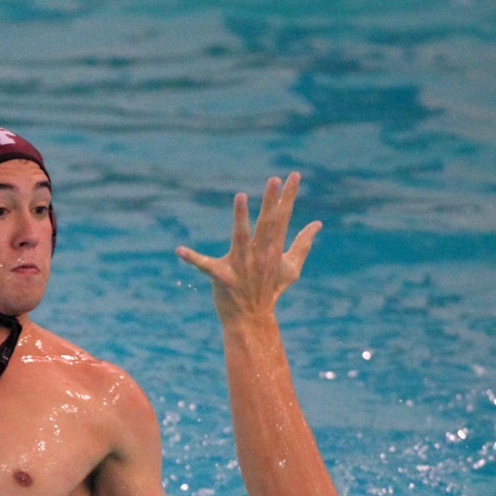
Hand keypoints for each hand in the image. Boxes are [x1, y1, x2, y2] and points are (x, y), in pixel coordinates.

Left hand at [176, 172, 320, 324]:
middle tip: (274, 179)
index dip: (288, 197)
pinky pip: (205, 266)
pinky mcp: (222, 277)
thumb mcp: (291, 268)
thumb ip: (303, 244)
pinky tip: (178, 251)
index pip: (283, 218)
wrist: (252, 319)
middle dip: (270, 202)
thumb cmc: (271, 290)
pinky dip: (192, 259)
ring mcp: (240, 266)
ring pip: (240, 238)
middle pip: (266, 224)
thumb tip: (317, 224)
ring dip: (240, 218)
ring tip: (240, 197)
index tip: (294, 175)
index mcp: (273, 250)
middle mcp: (259, 255)